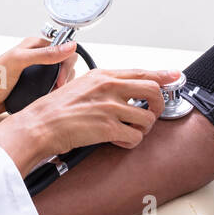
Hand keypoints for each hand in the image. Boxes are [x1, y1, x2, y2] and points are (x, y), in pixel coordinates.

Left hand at [0, 37, 78, 119]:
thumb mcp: (19, 61)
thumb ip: (45, 54)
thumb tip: (70, 46)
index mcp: (35, 46)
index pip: (64, 48)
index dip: (68, 63)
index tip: (61, 78)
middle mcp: (37, 59)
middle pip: (65, 64)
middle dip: (66, 77)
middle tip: (57, 87)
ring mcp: (35, 74)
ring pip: (59, 79)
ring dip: (61, 87)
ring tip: (53, 95)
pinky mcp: (32, 88)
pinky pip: (50, 90)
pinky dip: (53, 96)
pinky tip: (48, 101)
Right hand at [0, 68, 181, 174]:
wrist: (39, 125)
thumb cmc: (55, 109)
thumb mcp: (81, 85)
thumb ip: (103, 85)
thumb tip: (121, 89)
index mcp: (103, 76)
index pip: (141, 72)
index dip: (162, 76)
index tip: (174, 76)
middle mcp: (109, 88)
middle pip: (153, 91)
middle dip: (157, 105)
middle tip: (150, 113)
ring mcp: (109, 107)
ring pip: (147, 117)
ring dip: (142, 128)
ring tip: (129, 131)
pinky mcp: (108, 127)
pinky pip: (134, 137)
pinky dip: (130, 142)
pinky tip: (118, 140)